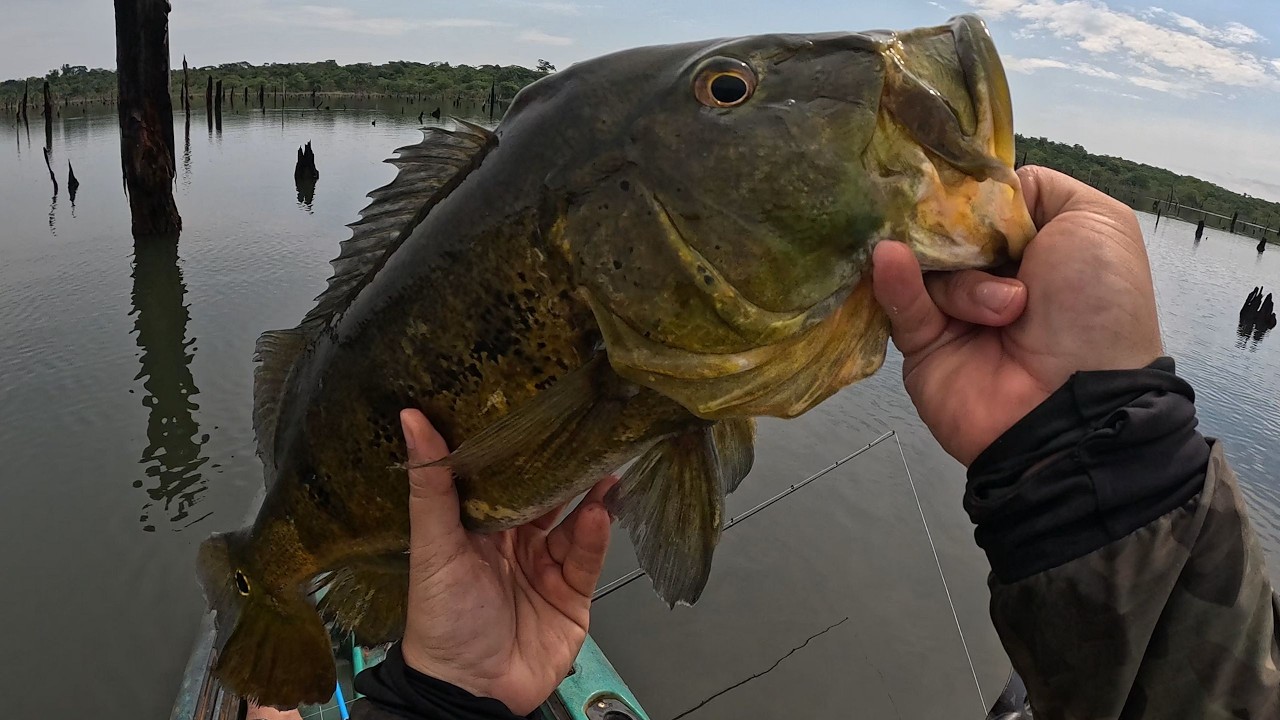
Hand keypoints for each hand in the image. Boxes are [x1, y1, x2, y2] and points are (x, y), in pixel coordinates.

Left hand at [397, 409, 615, 714]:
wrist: (471, 690)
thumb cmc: (441, 621)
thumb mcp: (433, 547)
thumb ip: (431, 486)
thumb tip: (413, 420)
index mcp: (477, 527)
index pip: (503, 477)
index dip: (520, 446)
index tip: (538, 407)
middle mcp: (514, 542)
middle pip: (546, 495)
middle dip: (565, 465)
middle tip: (587, 427)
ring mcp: (545, 567)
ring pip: (574, 521)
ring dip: (589, 494)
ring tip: (603, 466)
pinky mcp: (572, 594)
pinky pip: (589, 557)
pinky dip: (597, 534)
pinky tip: (600, 511)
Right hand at [872, 166, 1163, 465]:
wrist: (1076, 404)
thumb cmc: (1095, 308)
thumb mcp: (1093, 221)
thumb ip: (1037, 188)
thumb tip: (983, 190)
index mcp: (1037, 247)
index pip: (985, 203)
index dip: (972, 191)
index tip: (956, 179)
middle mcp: (995, 275)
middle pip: (948, 229)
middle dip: (955, 228)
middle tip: (965, 236)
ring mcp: (956, 312)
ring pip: (928, 265)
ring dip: (963, 280)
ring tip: (1005, 310)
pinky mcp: (923, 345)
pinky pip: (901, 304)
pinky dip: (895, 280)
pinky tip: (889, 259)